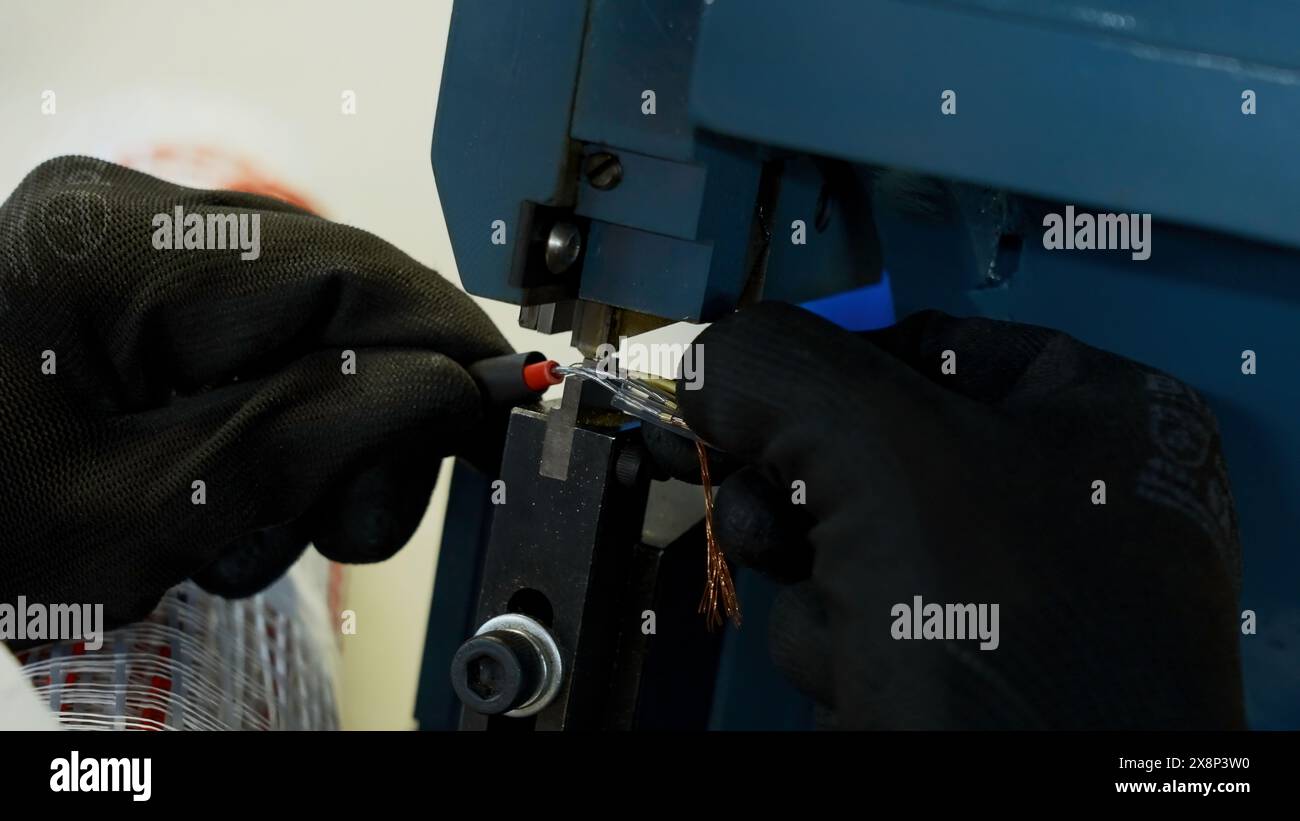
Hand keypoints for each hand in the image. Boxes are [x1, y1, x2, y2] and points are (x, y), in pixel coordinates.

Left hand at [0, 157, 508, 632]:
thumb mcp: (145, 510)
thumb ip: (310, 438)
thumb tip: (448, 387)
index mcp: (111, 251)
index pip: (342, 275)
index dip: (441, 345)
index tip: (506, 405)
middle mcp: (123, 222)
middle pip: (336, 297)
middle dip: (374, 415)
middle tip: (357, 519)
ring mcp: (130, 255)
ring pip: (311, 329)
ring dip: (318, 440)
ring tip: (252, 529)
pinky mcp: (141, 299)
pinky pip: (261, 347)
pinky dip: (273, 432)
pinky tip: (224, 500)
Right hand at [652, 302, 1243, 728]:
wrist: (1013, 817)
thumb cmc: (1015, 637)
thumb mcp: (887, 453)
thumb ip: (782, 369)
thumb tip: (710, 359)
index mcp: (1095, 419)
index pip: (926, 343)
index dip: (826, 359)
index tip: (742, 382)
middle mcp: (1058, 502)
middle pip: (868, 447)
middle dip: (798, 487)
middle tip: (745, 487)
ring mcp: (1005, 595)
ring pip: (843, 537)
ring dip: (811, 577)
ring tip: (843, 618)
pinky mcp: (950, 669)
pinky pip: (851, 615)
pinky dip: (829, 640)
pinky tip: (857, 673)